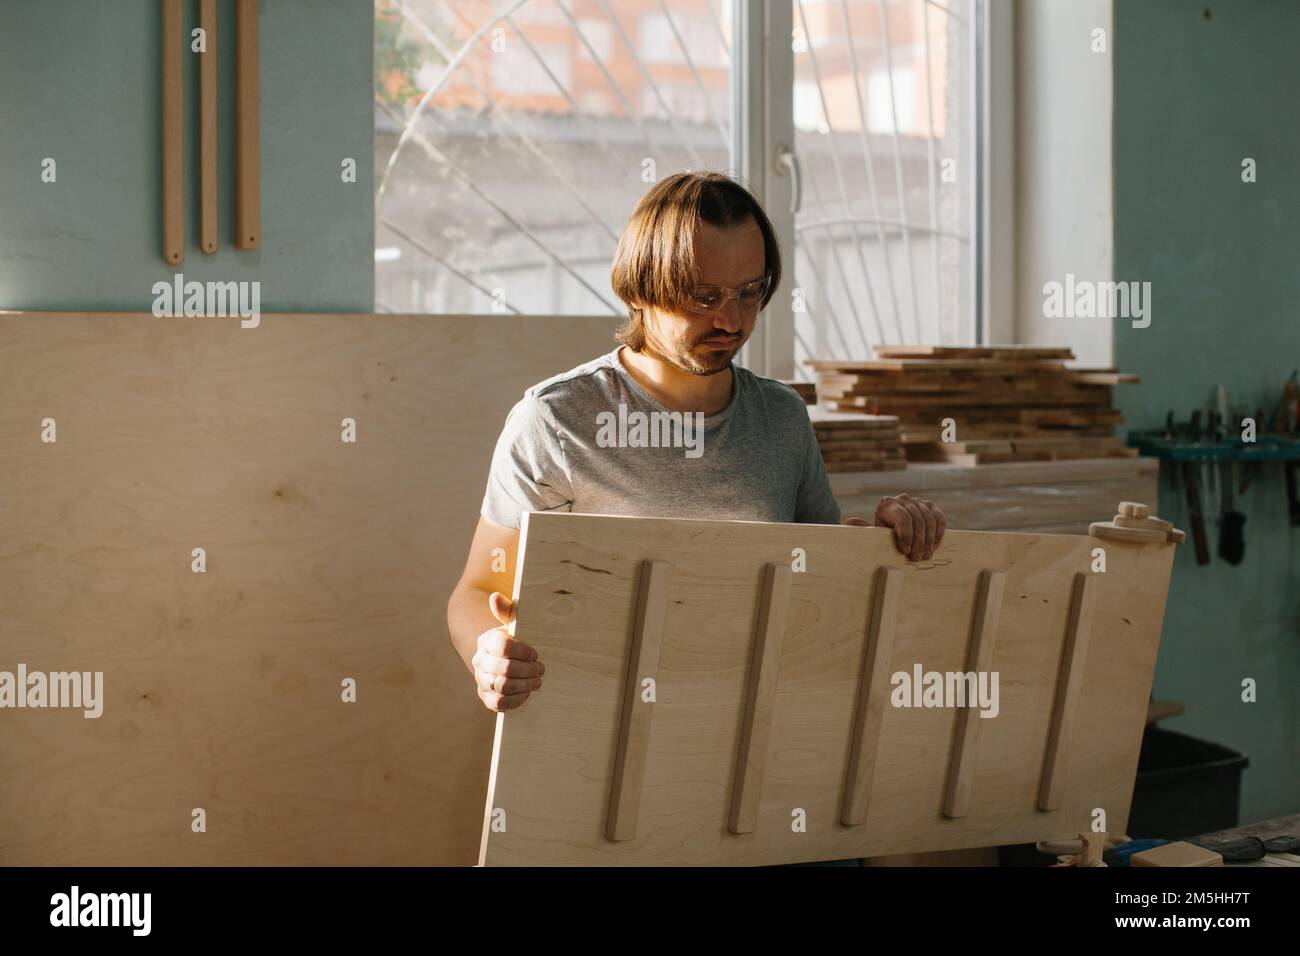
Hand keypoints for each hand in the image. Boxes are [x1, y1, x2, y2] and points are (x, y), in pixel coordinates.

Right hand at [471, 592, 543, 711]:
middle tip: (541, 669)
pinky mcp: (485, 697)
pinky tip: (527, 693)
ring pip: (503, 686)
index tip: (536, 653)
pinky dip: (516, 700)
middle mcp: (480, 661)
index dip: (523, 652)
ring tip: (538, 681)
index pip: (503, 647)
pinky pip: (498, 703)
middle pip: (505, 669)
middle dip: (528, 670)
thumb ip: (507, 611)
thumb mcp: (511, 624)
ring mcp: (481, 680)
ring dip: (524, 685)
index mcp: (486, 641)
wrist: (498, 659)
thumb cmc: (512, 640)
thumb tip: (495, 596)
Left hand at [846, 494, 946, 560]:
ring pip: (930, 521)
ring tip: (925, 555)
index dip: (907, 536)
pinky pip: (940, 518)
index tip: (905, 551)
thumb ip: (864, 528)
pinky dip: (939, 533)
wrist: (892, 528)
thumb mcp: (873, 533)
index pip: (903, 518)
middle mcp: (903, 499)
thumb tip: (848, 522)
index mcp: (886, 504)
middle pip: (918, 521)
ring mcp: (918, 501)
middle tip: (917, 558)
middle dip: (919, 542)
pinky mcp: (930, 506)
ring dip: (929, 540)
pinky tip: (934, 546)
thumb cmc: (881, 533)